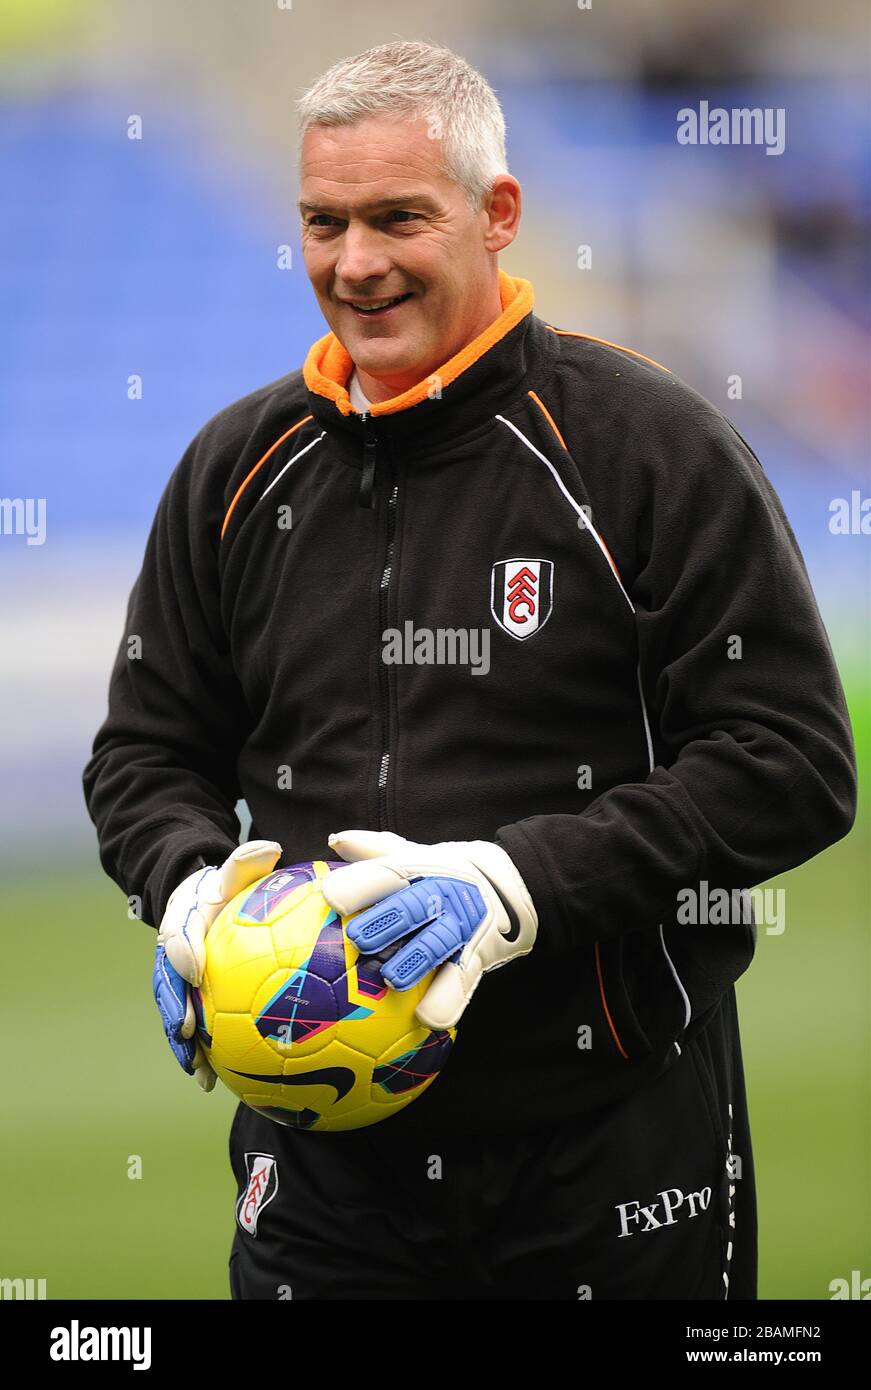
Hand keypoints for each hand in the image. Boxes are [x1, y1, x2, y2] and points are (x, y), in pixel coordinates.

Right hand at [152, 839, 281, 1088]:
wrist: (200, 904)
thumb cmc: (226, 890)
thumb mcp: (235, 871)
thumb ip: (247, 861)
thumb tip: (269, 848)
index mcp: (182, 918)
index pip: (179, 931)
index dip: (185, 949)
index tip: (196, 968)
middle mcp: (173, 953)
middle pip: (167, 982)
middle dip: (173, 1007)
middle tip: (187, 1031)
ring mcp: (175, 980)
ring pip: (173, 1012)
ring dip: (181, 1042)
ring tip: (196, 1069)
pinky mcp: (185, 1001)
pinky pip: (189, 1028)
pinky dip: (197, 1055)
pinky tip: (211, 1082)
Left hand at [321, 830, 537, 1029]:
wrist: (514, 882)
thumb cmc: (447, 871)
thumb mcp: (417, 854)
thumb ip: (375, 850)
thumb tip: (334, 840)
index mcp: (419, 869)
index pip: (386, 873)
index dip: (360, 885)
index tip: (332, 897)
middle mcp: (440, 895)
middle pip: (411, 908)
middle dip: (385, 922)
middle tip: (357, 939)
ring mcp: (461, 926)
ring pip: (436, 944)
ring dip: (414, 960)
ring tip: (391, 978)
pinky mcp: (478, 955)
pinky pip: (463, 980)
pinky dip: (446, 1000)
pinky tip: (427, 1017)